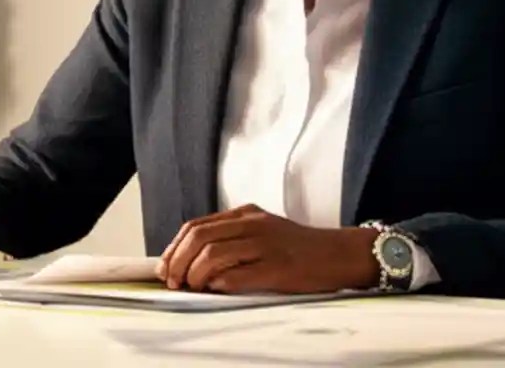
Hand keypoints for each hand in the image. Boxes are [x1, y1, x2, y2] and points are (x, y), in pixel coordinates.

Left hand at [156, 204, 378, 293]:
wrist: (339, 254)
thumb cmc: (299, 248)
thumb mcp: (263, 231)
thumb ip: (232, 239)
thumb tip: (192, 262)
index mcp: (246, 214)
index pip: (196, 226)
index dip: (174, 248)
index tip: (164, 267)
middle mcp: (253, 224)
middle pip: (199, 237)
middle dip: (178, 261)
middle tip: (173, 281)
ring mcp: (265, 244)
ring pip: (213, 253)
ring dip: (194, 274)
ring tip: (193, 287)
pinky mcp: (277, 267)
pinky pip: (237, 274)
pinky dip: (219, 284)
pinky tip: (215, 289)